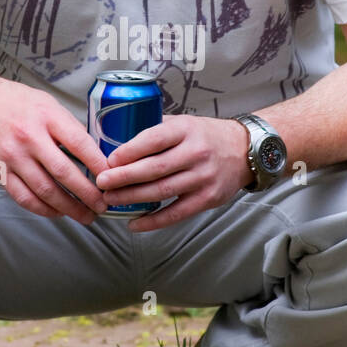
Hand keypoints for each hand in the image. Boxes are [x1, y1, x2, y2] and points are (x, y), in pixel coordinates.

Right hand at [0, 76, 108, 225]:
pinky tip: (57, 212)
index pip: (79, 144)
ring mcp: (12, 157)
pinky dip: (43, 209)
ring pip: (45, 191)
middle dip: (88, 194)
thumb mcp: (46, 103)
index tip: (111, 179)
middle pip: (64, 173)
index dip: (98, 165)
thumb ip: (68, 127)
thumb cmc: (13, 102)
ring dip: (69, 208)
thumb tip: (94, 154)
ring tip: (85, 215)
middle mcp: (29, 137)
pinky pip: (24, 197)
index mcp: (46, 116)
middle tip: (102, 205)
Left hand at [96, 114, 255, 231]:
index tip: (109, 160)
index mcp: (186, 130)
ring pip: (162, 191)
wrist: (245, 151)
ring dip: (132, 198)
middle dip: (124, 177)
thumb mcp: (184, 124)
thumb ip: (156, 131)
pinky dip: (152, 221)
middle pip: (154, 168)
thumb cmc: (205, 136)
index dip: (129, 151)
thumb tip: (116, 141)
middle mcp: (196, 153)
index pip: (154, 139)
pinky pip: (176, 214)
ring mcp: (203, 178)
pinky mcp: (207, 199)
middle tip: (102, 183)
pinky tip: (133, 223)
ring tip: (111, 200)